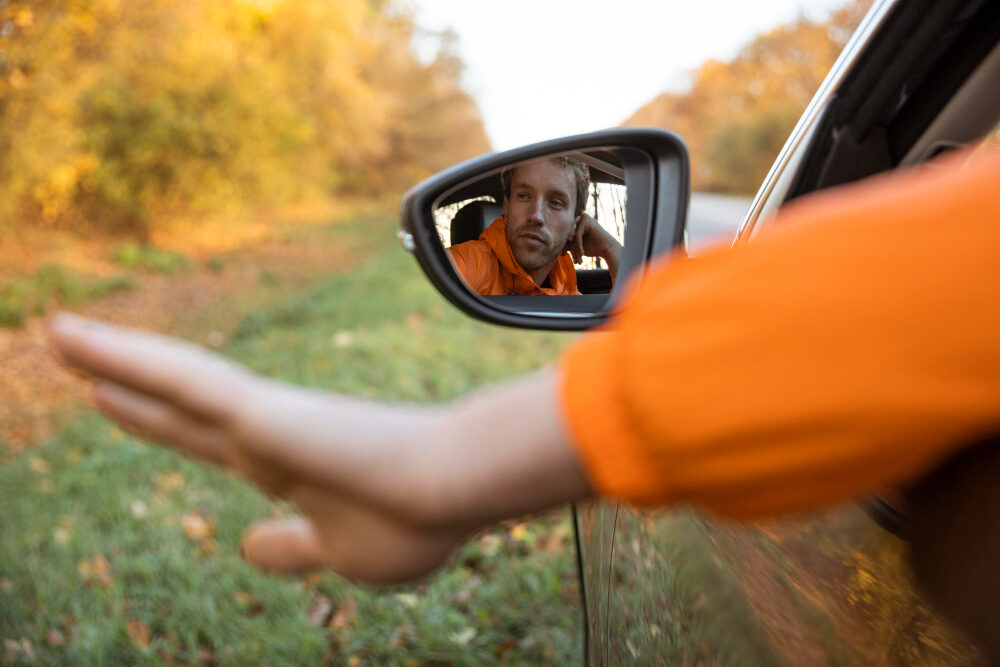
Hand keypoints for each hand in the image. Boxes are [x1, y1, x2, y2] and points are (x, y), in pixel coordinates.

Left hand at [48, 314, 589, 583]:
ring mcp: (257, 418)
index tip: (122, 408)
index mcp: (282, 469)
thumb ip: (290, 548)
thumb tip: (245, 547)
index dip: (157, 426)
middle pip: (173, 406)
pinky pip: (174, 378)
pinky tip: (69, 339)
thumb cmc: (414, 524)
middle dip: (122, 386)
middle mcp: (262, 435)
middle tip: (75, 358)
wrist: (455, 490)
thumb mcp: (338, 554)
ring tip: (55, 333)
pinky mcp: (256, 409)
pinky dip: (120, 354)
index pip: (203, 442)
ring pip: (166, 380)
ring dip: (107, 355)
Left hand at [566, 213, 621, 276]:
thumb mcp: (576, 246)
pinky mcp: (586, 220)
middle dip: (571, 249)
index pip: (565, 234)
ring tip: (578, 259)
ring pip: (572, 235)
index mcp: (577, 223)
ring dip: (575, 249)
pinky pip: (578, 234)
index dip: (564, 246)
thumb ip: (567, 243)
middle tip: (575, 260)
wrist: (607, 249)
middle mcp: (579, 218)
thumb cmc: (592, 247)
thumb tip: (556, 245)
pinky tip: (582, 254)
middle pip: (568, 235)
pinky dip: (579, 245)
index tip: (563, 255)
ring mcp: (583, 218)